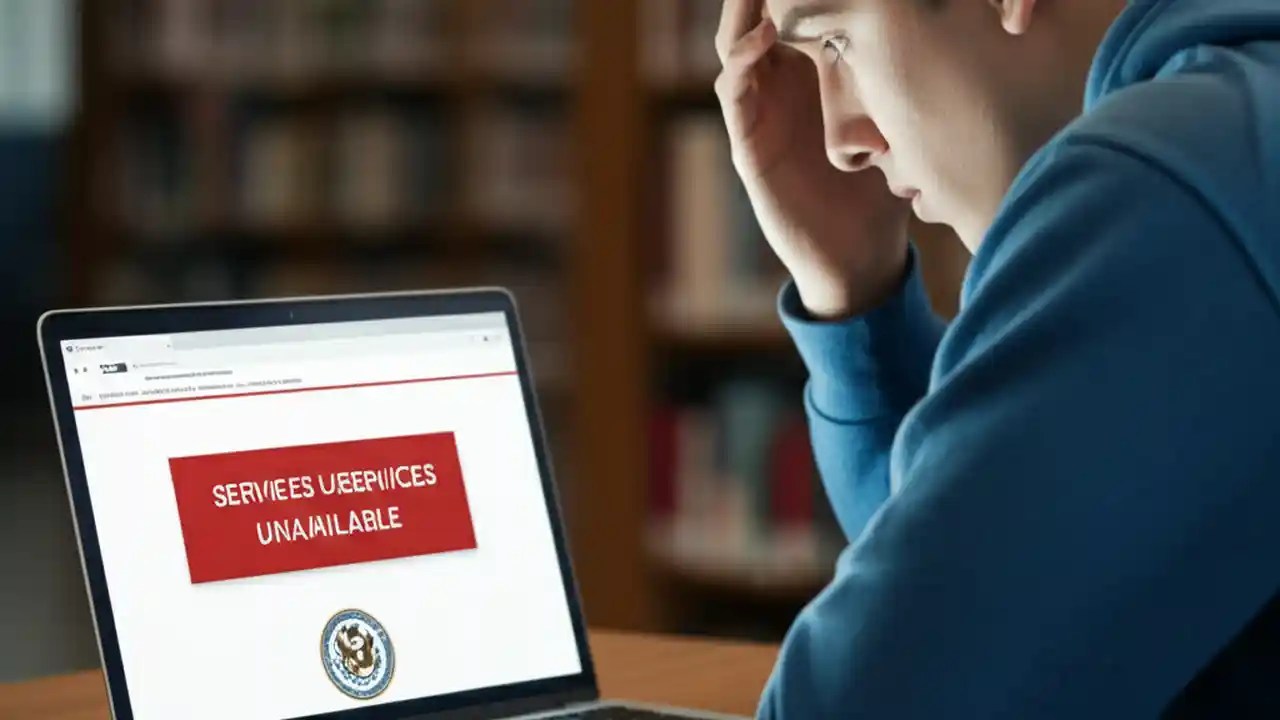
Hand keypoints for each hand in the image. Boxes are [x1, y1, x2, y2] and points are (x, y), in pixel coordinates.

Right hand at [715, 0, 911, 317]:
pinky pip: (731, 91)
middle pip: (759, 15)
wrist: (860, 257)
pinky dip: (741, 60)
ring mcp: (759, 112)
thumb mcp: (901, 120)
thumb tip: (960, 25)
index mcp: (814, 73)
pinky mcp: (747, 144)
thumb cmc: (885, 190)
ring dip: (743, 10)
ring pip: (735, 43)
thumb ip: (907, 77)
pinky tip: (763, 37)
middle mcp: (781, 85)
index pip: (798, 11)